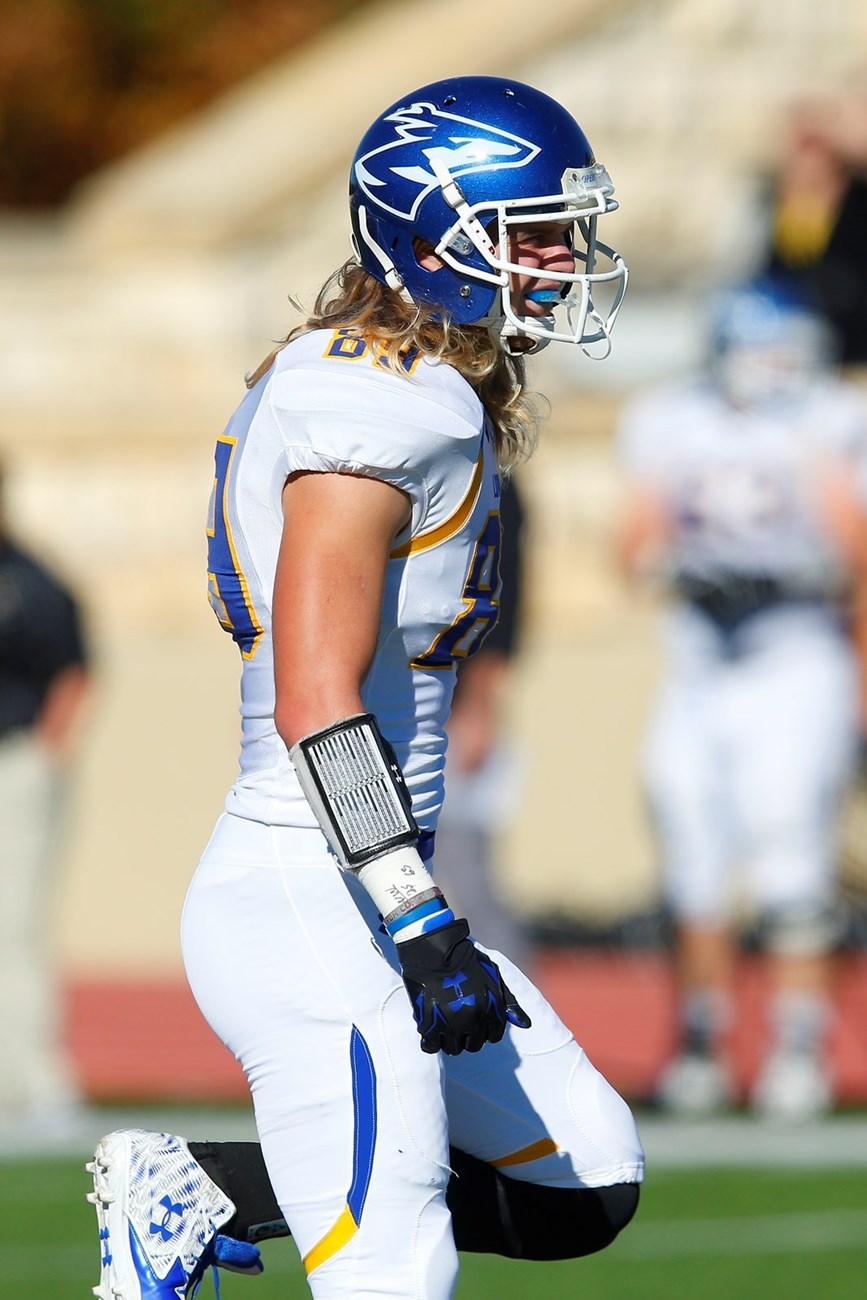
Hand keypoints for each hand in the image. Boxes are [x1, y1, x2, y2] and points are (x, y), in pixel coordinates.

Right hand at [396, 918, 530, 1054]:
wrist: (435, 951)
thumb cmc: (466, 961)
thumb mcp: (494, 976)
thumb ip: (509, 1001)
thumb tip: (526, 1024)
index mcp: (491, 1009)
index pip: (493, 1036)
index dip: (485, 1029)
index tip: (475, 1020)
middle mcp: (474, 1020)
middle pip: (473, 1045)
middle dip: (468, 1036)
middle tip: (458, 1022)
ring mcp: (451, 1024)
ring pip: (453, 1048)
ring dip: (450, 1039)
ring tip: (444, 1024)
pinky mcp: (430, 1025)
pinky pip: (432, 1046)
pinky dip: (431, 1041)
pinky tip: (431, 1028)